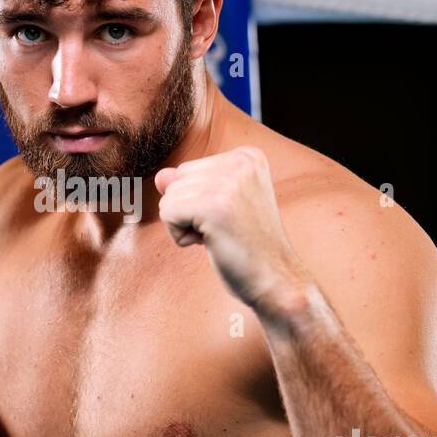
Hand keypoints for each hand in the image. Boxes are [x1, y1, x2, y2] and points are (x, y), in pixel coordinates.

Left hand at [155, 146, 308, 311]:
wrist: (277, 280)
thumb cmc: (250, 247)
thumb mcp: (221, 206)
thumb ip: (192, 185)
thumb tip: (160, 176)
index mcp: (247, 156)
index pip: (189, 170)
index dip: (200, 202)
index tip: (231, 217)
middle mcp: (239, 162)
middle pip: (176, 181)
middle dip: (190, 212)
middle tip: (225, 229)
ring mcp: (227, 182)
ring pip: (168, 198)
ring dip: (186, 226)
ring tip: (221, 236)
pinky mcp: (212, 205)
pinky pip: (167, 214)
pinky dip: (181, 236)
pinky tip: (212, 243)